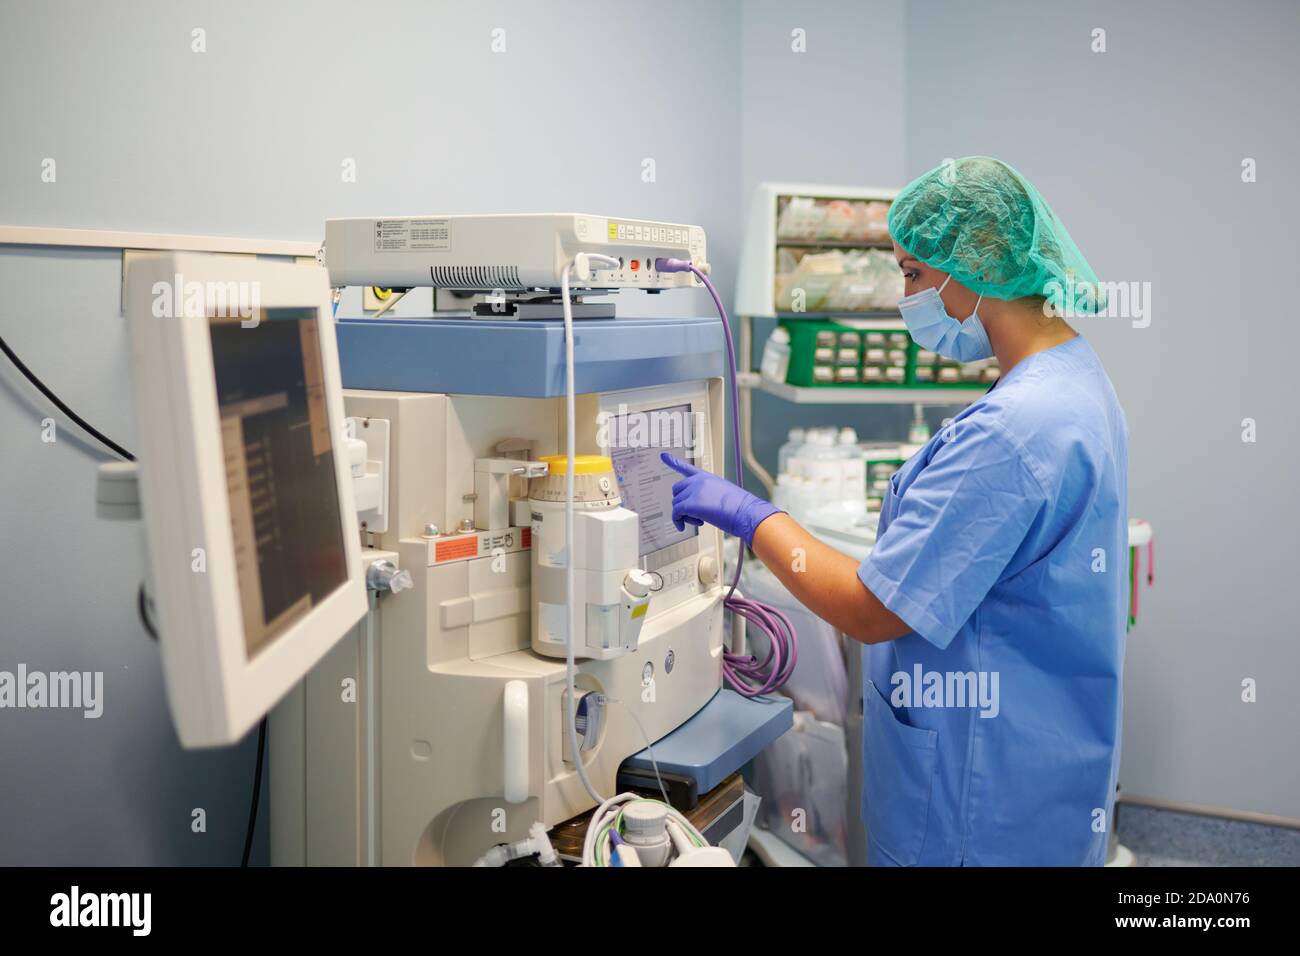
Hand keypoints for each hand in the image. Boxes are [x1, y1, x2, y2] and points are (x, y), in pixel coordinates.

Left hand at [661, 452, 780, 545]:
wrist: (746, 512)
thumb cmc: (740, 507)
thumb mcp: (724, 494)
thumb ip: (708, 495)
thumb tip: (701, 508)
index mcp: (706, 477)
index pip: (686, 467)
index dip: (673, 462)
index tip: (663, 455)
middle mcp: (698, 481)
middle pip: (677, 490)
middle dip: (681, 503)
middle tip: (693, 514)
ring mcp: (693, 491)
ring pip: (676, 504)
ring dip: (683, 515)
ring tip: (698, 520)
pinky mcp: (690, 504)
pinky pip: (676, 513)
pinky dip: (678, 522)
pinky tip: (683, 527)